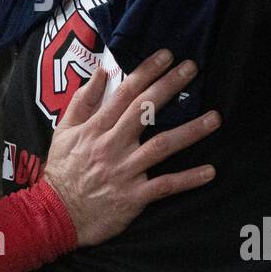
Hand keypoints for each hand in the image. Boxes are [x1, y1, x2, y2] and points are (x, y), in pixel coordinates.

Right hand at [42, 49, 219, 246]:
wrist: (56, 215)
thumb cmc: (62, 171)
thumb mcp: (63, 131)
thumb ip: (82, 102)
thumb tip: (100, 72)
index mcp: (96, 129)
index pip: (124, 94)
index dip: (146, 72)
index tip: (166, 56)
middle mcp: (112, 145)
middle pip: (144, 111)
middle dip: (168, 87)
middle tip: (191, 68)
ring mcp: (125, 171)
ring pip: (161, 146)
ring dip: (190, 132)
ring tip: (214, 118)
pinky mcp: (134, 196)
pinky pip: (165, 186)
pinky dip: (188, 179)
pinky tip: (210, 171)